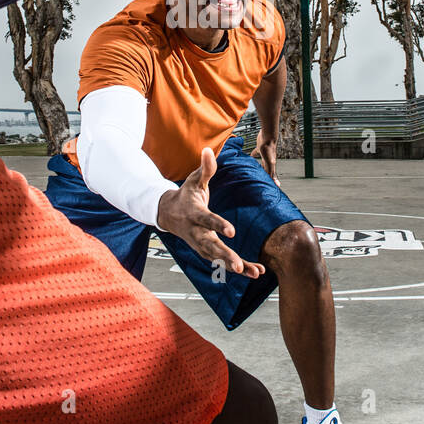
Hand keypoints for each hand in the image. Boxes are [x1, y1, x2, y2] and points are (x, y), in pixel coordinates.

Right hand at [156, 146, 263, 279]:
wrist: (168, 213)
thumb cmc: (185, 196)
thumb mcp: (193, 180)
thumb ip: (205, 168)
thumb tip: (208, 150)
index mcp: (195, 213)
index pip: (207, 220)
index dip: (218, 225)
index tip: (232, 232)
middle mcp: (197, 232)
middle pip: (211, 246)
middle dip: (226, 257)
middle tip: (239, 267)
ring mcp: (200, 243)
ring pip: (218, 258)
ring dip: (235, 266)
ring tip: (254, 272)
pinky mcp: (206, 250)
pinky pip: (222, 261)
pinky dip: (238, 267)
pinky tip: (254, 272)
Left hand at [255, 129, 279, 186]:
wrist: (268, 136)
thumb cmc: (269, 148)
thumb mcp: (269, 163)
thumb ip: (271, 172)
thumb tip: (277, 183)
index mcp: (270, 164)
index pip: (272, 175)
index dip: (273, 181)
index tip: (275, 186)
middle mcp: (268, 160)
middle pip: (267, 170)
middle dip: (266, 175)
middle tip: (264, 180)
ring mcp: (264, 154)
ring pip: (262, 162)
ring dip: (259, 166)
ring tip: (257, 170)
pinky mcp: (260, 148)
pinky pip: (256, 153)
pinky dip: (253, 155)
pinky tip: (250, 156)